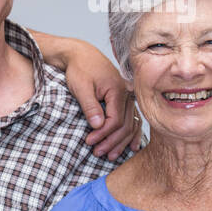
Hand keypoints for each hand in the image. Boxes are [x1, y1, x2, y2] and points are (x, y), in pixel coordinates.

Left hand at [59, 42, 135, 158]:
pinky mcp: (124, 99)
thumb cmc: (79, 69)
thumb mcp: (81, 87)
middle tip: (97, 153)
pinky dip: (131, 134)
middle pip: (125, 125)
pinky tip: (131, 147)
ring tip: (110, 156)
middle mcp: (127, 94)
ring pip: (130, 124)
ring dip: (120, 142)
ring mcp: (127, 97)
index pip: (115, 120)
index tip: (89, 142)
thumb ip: (90, 106)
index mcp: (118, 90)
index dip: (103, 134)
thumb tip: (98, 125)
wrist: (82, 55)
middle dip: (111, 142)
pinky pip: (131, 119)